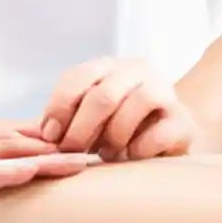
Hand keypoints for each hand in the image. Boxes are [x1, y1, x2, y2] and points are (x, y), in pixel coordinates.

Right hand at [0, 124, 91, 209]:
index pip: (11, 134)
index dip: (50, 137)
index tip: (86, 140)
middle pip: (20, 139)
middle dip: (64, 144)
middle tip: (106, 147)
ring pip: (7, 153)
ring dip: (48, 156)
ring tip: (88, 160)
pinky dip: (5, 172)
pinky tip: (30, 171)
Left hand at [41, 58, 199, 160]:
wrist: (169, 133)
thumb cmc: (117, 124)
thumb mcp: (88, 115)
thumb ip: (64, 119)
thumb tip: (37, 136)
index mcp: (108, 65)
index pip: (77, 78)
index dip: (59, 108)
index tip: (50, 136)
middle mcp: (137, 71)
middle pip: (103, 96)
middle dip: (81, 129)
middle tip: (72, 152)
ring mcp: (165, 93)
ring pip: (132, 109)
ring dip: (112, 139)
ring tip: (105, 154)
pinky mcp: (184, 122)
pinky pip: (158, 135)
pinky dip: (137, 150)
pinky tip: (130, 157)